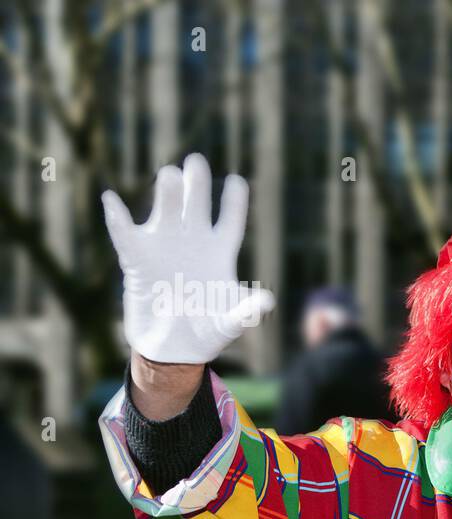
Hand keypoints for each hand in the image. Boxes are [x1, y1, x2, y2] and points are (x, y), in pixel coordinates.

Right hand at [102, 153, 273, 364]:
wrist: (174, 350)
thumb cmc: (208, 333)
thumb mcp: (231, 324)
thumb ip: (248, 311)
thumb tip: (267, 300)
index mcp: (220, 253)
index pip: (230, 220)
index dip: (234, 201)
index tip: (237, 181)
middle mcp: (193, 243)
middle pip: (196, 206)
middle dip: (196, 184)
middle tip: (196, 161)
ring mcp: (164, 248)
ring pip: (165, 212)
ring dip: (166, 194)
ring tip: (169, 175)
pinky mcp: (138, 261)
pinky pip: (125, 234)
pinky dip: (117, 218)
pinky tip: (111, 200)